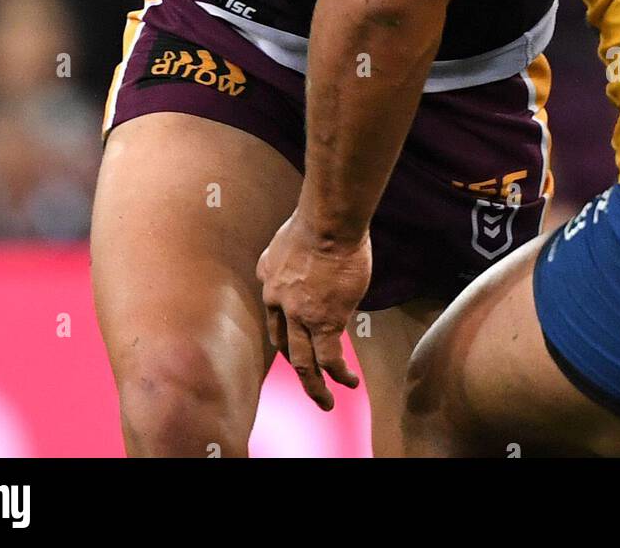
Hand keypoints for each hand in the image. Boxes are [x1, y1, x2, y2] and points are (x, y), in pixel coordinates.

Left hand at [257, 210, 370, 410]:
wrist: (327, 222)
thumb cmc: (320, 219)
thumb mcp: (294, 235)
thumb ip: (298, 255)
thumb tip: (315, 258)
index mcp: (269, 275)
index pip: (274, 313)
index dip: (286, 329)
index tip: (298, 338)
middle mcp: (277, 299)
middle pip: (284, 343)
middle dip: (297, 365)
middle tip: (309, 380)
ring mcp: (299, 315)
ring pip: (302, 362)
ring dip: (314, 385)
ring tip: (327, 401)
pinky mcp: (324, 322)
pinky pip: (329, 359)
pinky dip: (339, 375)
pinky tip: (351, 381)